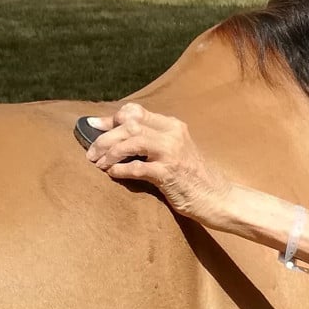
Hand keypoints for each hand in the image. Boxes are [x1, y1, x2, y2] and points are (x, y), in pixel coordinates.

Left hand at [85, 103, 230, 221]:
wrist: (217, 197)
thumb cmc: (191, 175)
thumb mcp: (174, 150)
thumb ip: (151, 140)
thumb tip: (113, 135)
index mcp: (173, 126)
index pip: (136, 112)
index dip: (111, 119)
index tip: (92, 126)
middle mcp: (173, 135)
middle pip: (130, 125)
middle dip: (104, 138)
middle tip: (91, 153)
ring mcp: (172, 153)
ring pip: (132, 141)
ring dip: (110, 153)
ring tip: (98, 164)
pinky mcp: (169, 174)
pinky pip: (137, 167)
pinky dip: (120, 170)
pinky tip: (113, 174)